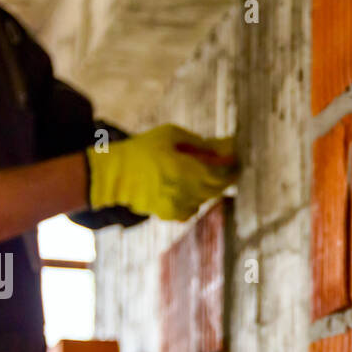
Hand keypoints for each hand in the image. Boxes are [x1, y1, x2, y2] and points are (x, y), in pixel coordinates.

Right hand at [86, 124, 237, 220]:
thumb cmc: (143, 149)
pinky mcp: (172, 215)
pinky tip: (185, 186)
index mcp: (187, 170)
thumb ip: (200, 144)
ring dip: (209, 186)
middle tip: (227, 164)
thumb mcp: (171, 136)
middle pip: (218, 188)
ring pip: (206, 198)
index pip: (222, 174)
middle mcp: (186, 192)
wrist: (115, 174)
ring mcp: (179, 206)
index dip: (233, 166)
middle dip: (225, 176)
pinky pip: (193, 207)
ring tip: (200, 171)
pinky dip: (194, 198)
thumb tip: (224, 147)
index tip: (236, 157)